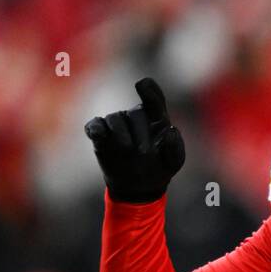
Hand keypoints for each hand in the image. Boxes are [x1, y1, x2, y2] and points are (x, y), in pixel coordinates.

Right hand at [85, 78, 185, 203]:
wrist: (138, 186)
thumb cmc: (159, 167)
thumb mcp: (174, 162)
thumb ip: (175, 147)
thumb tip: (170, 131)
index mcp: (156, 118)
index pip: (154, 98)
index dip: (149, 91)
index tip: (141, 85)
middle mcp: (135, 117)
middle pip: (136, 113)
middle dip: (141, 132)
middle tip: (144, 153)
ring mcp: (117, 124)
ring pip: (115, 119)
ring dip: (121, 134)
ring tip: (127, 150)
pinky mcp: (100, 135)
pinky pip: (95, 126)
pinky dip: (96, 129)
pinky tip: (98, 135)